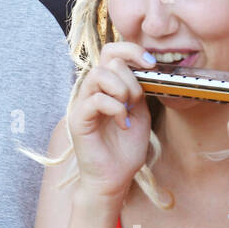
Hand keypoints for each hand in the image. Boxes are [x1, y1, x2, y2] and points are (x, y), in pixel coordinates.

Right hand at [67, 42, 152, 212]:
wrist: (115, 177)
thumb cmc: (126, 147)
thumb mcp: (141, 111)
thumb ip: (138, 88)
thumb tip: (143, 68)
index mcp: (106, 85)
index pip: (111, 51)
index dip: (131, 50)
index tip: (150, 63)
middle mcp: (91, 90)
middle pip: (108, 59)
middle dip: (131, 77)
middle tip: (138, 101)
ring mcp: (82, 103)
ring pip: (99, 75)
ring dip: (122, 90)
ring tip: (129, 110)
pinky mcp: (78, 119)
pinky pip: (96, 100)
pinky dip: (116, 109)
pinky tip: (123, 124)